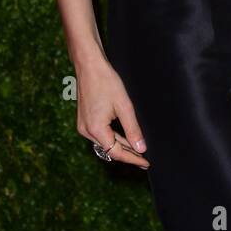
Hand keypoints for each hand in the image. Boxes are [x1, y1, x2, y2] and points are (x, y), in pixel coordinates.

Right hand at [76, 50, 149, 168]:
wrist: (89, 66)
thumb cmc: (106, 82)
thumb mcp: (124, 106)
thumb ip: (133, 129)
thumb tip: (141, 148)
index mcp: (95, 129)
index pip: (116, 152)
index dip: (132, 159)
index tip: (146, 163)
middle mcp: (86, 131)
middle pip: (110, 149)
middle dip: (128, 154)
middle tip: (145, 160)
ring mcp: (83, 126)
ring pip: (105, 143)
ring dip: (121, 146)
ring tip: (138, 151)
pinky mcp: (84, 121)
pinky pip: (101, 135)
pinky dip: (113, 138)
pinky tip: (125, 139)